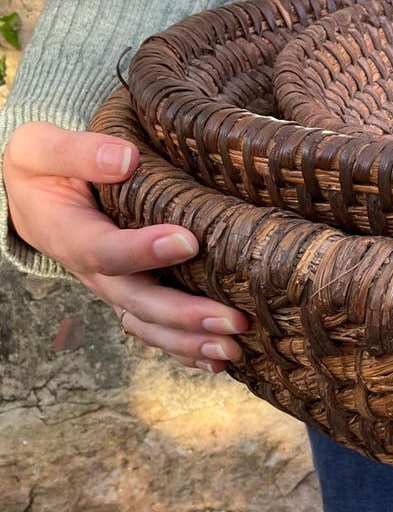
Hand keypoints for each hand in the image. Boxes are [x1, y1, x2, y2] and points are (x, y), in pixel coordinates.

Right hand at [4, 122, 247, 371]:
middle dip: (184, 314)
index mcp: (70, 233)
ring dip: (191, 341)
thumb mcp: (39, 148)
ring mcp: (116, 288)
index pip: (105, 250)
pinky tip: (221, 362)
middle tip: (232, 320)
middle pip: (137, 300)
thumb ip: (76, 151)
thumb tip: (125, 158)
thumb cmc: (45, 168)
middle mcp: (95, 272)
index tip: (189, 241)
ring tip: (234, 348)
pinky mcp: (134, 296)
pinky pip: (157, 332)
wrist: (40, 195)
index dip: (143, 250)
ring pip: (150, 325)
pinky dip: (186, 351)